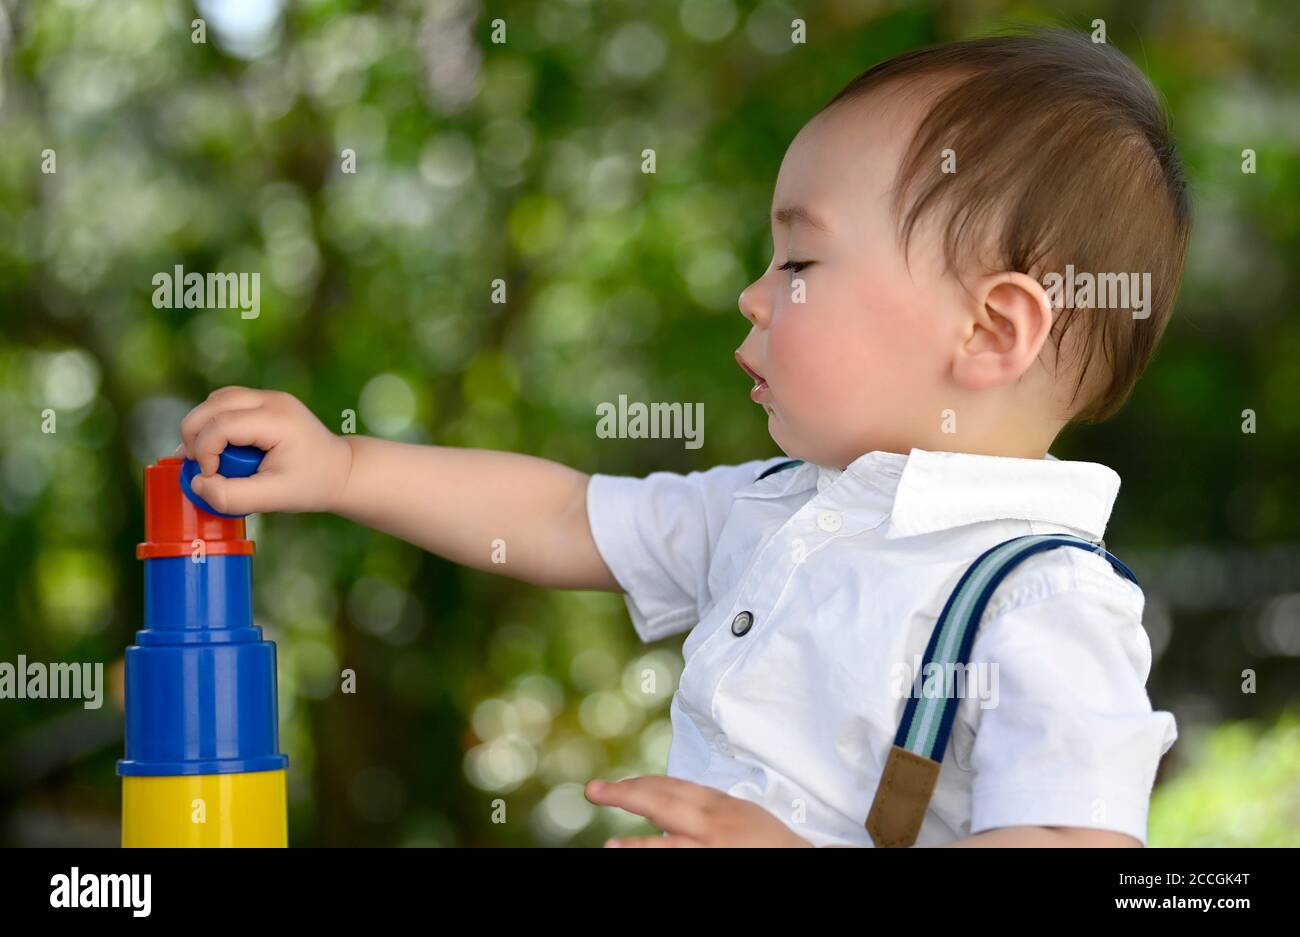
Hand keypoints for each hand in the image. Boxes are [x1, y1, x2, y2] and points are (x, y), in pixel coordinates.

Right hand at [178, 386, 352, 514]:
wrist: (341, 470)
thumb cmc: (311, 485)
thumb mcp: (273, 498)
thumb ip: (232, 496)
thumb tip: (197, 483)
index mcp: (277, 420)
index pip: (222, 425)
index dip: (205, 452)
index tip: (211, 477)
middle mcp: (272, 400)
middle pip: (212, 404)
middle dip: (195, 435)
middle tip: (200, 466)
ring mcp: (269, 397)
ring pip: (216, 400)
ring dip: (202, 426)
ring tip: (209, 458)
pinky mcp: (265, 401)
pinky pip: (226, 403)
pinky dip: (214, 422)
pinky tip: (220, 448)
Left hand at [584, 775, 813, 847]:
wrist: (807, 859)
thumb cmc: (772, 842)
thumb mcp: (740, 815)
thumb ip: (708, 809)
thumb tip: (669, 808)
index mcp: (719, 805)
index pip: (672, 788)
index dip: (640, 784)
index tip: (617, 786)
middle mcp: (715, 824)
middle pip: (663, 803)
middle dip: (626, 794)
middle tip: (592, 790)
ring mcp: (715, 850)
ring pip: (671, 846)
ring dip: (638, 846)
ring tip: (608, 847)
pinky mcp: (716, 868)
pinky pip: (681, 864)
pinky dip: (659, 859)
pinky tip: (637, 860)